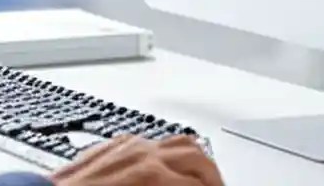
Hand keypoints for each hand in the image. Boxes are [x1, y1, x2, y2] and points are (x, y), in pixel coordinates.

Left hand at [50, 135, 223, 185]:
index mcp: (155, 178)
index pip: (204, 185)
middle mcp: (144, 155)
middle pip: (198, 156)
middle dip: (212, 177)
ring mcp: (126, 146)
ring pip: (177, 142)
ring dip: (193, 160)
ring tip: (197, 179)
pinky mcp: (111, 144)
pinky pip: (149, 141)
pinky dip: (165, 154)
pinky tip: (164, 169)